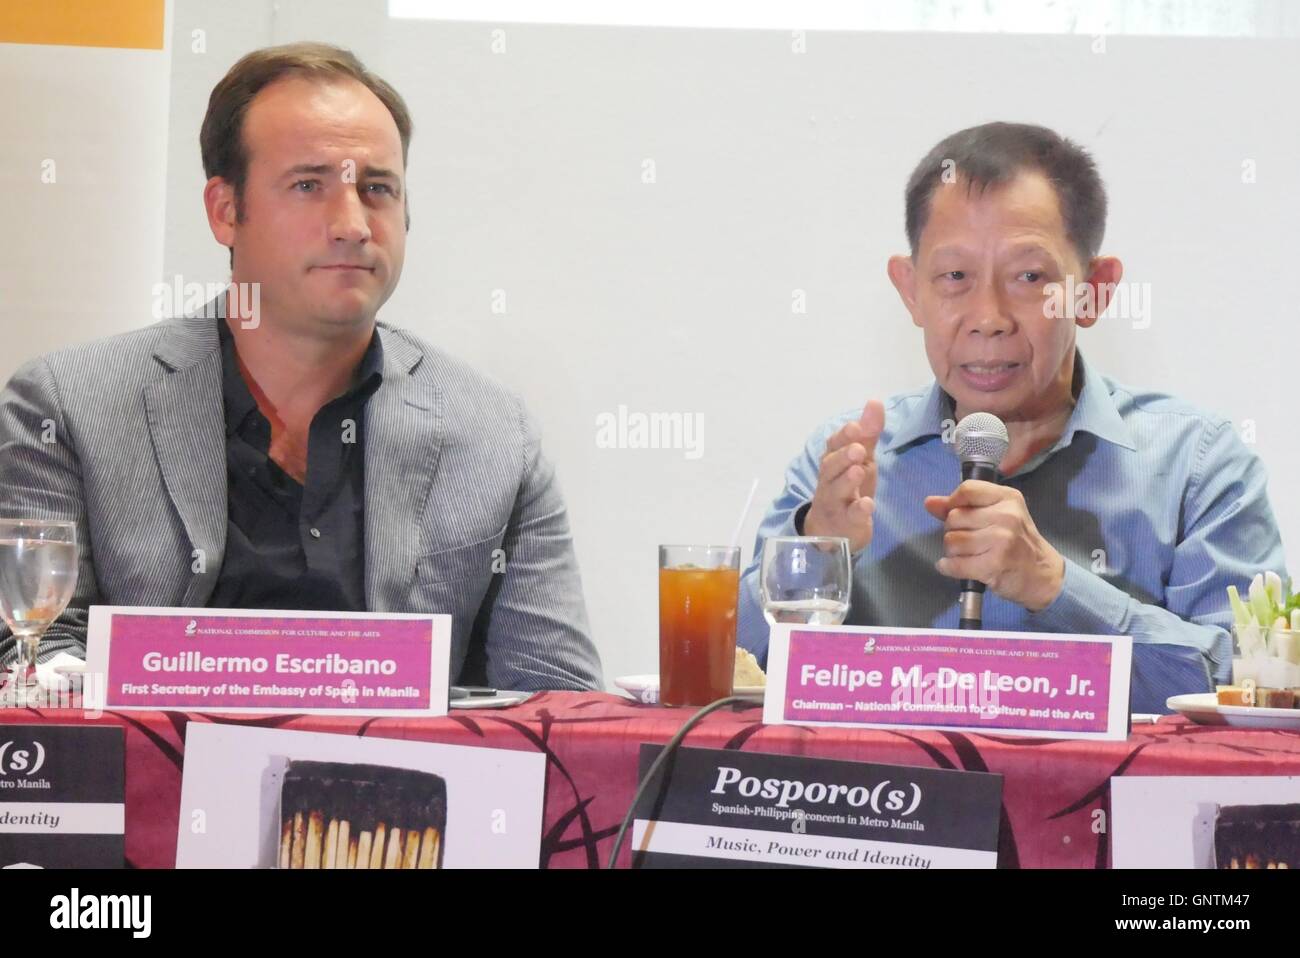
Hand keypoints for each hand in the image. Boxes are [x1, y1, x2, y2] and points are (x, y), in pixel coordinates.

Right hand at [804, 400, 884, 553]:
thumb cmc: (848, 488)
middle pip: (831, 466)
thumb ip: (867, 434)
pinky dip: (858, 510)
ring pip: (836, 490)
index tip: (857, 427)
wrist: (832, 530)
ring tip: (859, 470)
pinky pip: (849, 516)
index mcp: (833, 461)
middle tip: (858, 448)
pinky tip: (868, 504)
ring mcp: (835, 502)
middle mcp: (829, 480)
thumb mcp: (860, 460)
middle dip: (843, 456)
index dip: (844, 436)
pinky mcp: (844, 523)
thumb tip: (875, 401)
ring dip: (847, 480)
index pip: (833, 445)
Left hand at [924, 480, 1064, 611]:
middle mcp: (1006, 516)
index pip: (967, 490)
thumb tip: (929, 502)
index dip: (953, 503)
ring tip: (968, 555)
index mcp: (1007, 498)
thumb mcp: (998, 516)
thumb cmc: (1018, 543)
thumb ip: (962, 506)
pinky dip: (948, 567)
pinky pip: (954, 564)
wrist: (1043, 575)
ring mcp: (1001, 541)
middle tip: (969, 541)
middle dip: (953, 531)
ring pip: (951, 541)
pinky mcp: (993, 565)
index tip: (956, 514)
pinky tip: (956, 567)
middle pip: (954, 517)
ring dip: (953, 551)